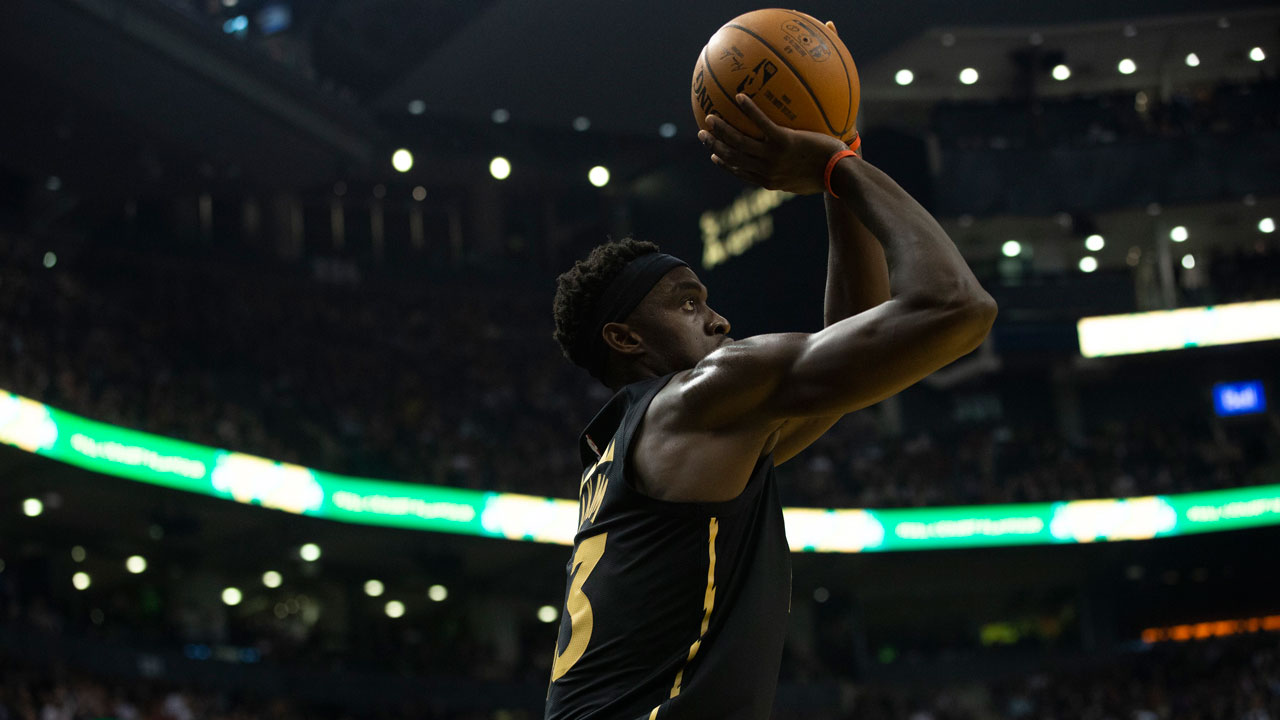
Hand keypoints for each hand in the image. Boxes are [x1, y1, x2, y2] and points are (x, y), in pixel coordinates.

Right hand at [698, 93, 848, 194]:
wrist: (840, 176)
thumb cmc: (831, 178)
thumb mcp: (808, 181)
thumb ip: (796, 171)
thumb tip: (797, 162)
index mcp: (769, 181)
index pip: (740, 172)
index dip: (725, 164)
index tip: (714, 156)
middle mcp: (766, 171)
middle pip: (732, 157)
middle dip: (714, 145)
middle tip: (702, 134)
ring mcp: (773, 157)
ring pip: (739, 142)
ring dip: (722, 129)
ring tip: (710, 117)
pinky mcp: (784, 142)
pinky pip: (761, 123)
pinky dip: (748, 110)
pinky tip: (739, 97)